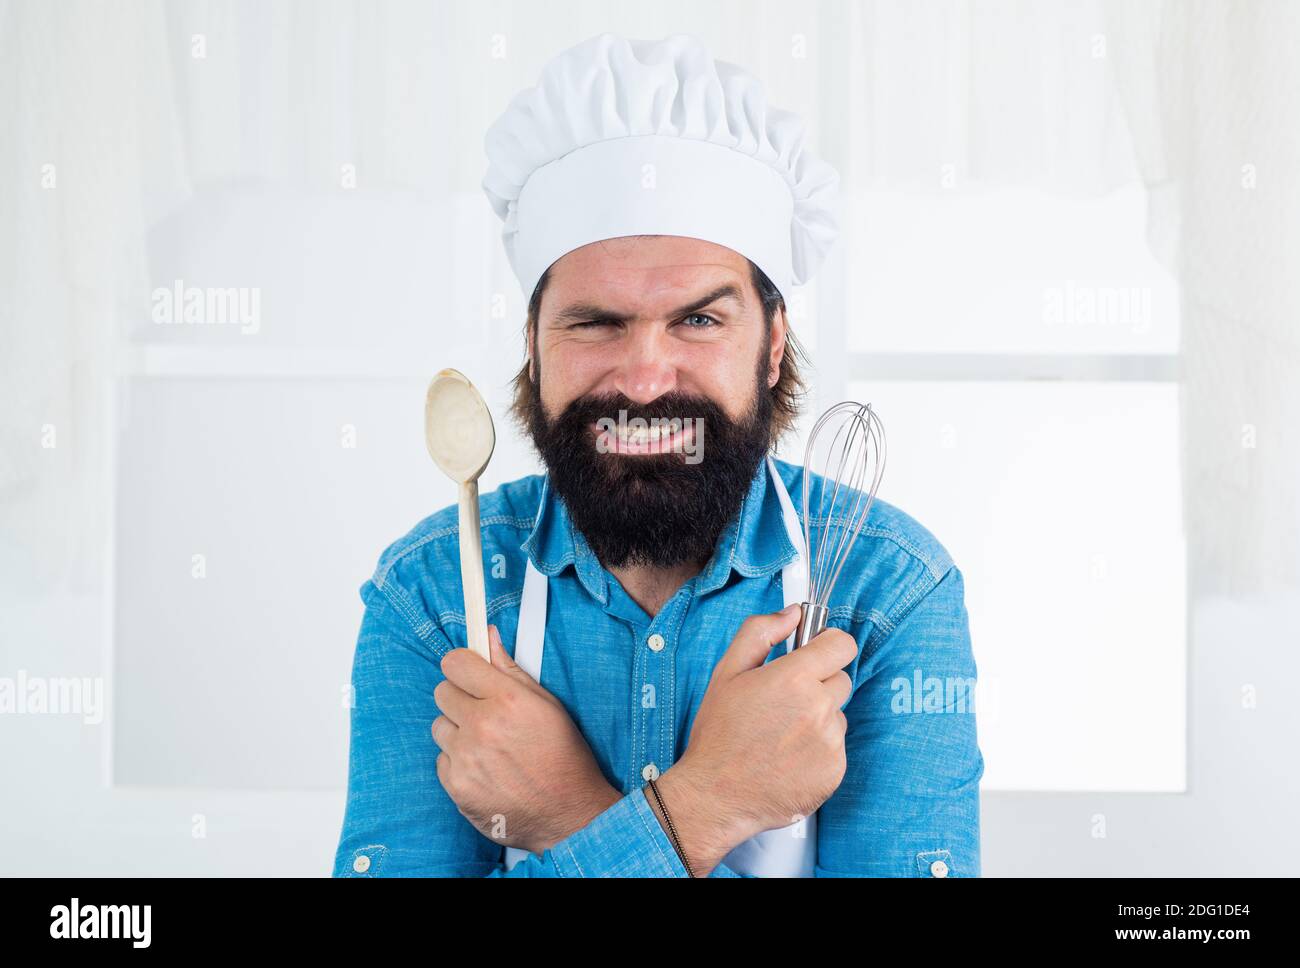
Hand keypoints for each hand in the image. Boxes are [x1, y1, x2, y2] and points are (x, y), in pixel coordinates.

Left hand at [432, 625, 620, 854]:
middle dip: (460, 697)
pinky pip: (442, 760)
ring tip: (488, 746)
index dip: (462, 665)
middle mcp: (482, 726)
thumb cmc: (564, 758)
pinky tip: (486, 769)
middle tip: (483, 711)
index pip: (456, 663)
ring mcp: (466, 759)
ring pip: (439, 727)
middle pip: (442, 692)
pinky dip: (459, 762)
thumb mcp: (548, 705)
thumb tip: (488, 637)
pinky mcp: (456, 787)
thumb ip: (512, 669)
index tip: (469, 672)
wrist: (569, 815)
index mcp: (508, 700)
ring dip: (458, 732)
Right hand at [661, 604, 855, 858]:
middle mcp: (817, 708)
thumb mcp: (727, 672)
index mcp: (793, 678)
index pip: (842, 644)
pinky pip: (836, 748)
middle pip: (840, 681)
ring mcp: (829, 742)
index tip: (817, 653)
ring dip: (818, 720)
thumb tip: (791, 613)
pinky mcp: (834, 772)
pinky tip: (788, 758)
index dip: (828, 645)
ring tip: (781, 736)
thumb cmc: (718, 735)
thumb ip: (760, 632)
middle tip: (784, 702)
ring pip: (837, 716)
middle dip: (818, 685)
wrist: (715, 796)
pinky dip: (818, 751)